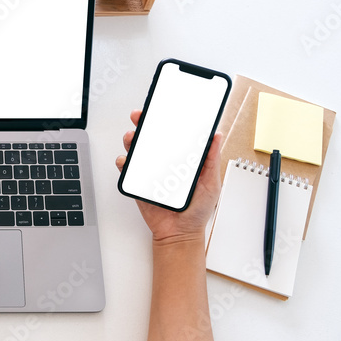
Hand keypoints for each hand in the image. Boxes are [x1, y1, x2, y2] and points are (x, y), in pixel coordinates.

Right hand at [115, 109, 223, 244]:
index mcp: (182, 158)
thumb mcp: (211, 182)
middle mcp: (164, 162)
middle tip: (140, 116)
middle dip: (143, 122)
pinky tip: (126, 160)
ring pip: (136, 149)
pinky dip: (123, 162)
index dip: (166, 118)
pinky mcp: (138, 183)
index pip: (173, 133)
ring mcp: (149, 172)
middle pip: (151, 137)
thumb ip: (212, 159)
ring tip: (132, 138)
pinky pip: (126, 170)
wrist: (180, 233)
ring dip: (131, 140)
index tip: (163, 107)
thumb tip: (217, 136)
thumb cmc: (197, 210)